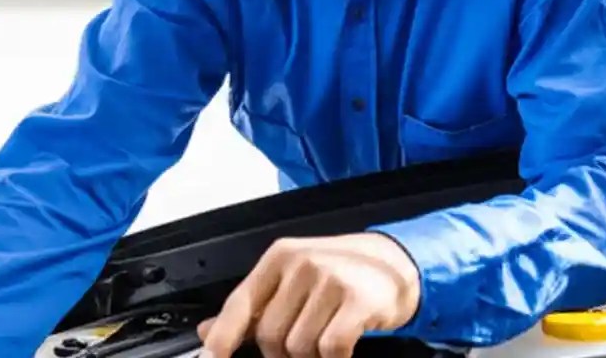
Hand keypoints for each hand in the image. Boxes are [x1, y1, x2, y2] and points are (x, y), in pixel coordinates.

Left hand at [197, 233, 420, 357]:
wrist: (397, 263)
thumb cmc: (340, 274)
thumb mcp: (293, 281)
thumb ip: (254, 307)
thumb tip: (208, 332)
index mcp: (280, 258)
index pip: (240, 302)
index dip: (223, 337)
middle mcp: (302, 264)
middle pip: (270, 335)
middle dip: (283, 354)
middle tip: (304, 346)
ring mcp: (331, 280)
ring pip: (299, 346)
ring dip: (312, 357)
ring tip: (327, 341)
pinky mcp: (358, 300)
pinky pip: (331, 348)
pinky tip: (341, 352)